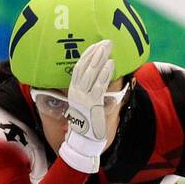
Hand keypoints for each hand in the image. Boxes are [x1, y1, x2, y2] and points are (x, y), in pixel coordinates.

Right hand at [58, 39, 114, 173]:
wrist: (83, 141)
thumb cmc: (86, 124)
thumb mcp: (85, 104)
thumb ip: (90, 91)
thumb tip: (100, 79)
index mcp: (73, 91)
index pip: (78, 68)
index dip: (87, 55)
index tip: (95, 45)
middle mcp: (76, 92)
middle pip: (86, 67)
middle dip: (96, 53)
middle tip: (106, 42)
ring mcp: (84, 98)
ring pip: (92, 74)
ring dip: (101, 59)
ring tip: (109, 48)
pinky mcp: (92, 104)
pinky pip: (99, 85)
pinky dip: (105, 74)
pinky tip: (111, 64)